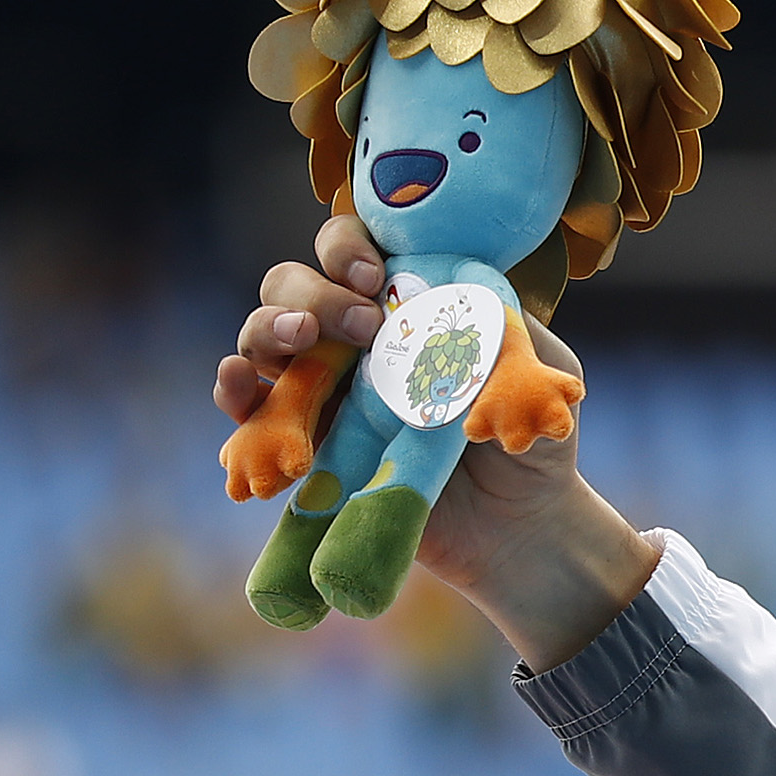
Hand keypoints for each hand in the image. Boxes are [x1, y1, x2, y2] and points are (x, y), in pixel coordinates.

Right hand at [214, 216, 658, 670]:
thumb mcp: (539, 380)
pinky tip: (241, 383)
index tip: (375, 276)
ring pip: (262, 337)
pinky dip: (236, 393)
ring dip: (268, 329)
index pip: (353, 250)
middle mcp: (354, 340)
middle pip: (293, 285)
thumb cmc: (529, 440)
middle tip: (359, 323)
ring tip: (300, 341)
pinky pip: (252, 411)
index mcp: (405, 307)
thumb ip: (508, 337)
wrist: (519, 528)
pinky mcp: (307, 442)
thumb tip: (467, 308)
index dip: (347, 247)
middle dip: (311, 292)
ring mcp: (324, 390)